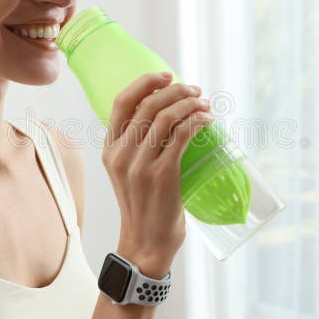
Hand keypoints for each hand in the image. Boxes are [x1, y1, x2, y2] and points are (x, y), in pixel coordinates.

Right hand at [102, 72, 213, 276]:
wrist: (146, 243)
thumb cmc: (143, 207)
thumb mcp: (127, 173)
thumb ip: (136, 147)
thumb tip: (166, 116)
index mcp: (109, 150)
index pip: (121, 103)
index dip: (145, 83)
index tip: (166, 75)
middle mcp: (121, 154)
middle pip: (149, 105)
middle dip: (176, 90)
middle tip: (195, 91)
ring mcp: (140, 165)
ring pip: (167, 117)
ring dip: (191, 104)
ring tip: (206, 105)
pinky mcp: (163, 174)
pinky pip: (183, 135)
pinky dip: (198, 122)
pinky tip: (208, 121)